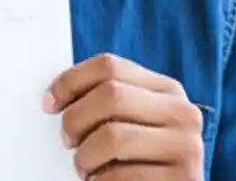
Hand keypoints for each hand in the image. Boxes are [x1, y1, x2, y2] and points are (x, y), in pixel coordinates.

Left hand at [45, 54, 203, 179]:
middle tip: (68, 141)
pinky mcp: (183, 179)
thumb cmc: (139, 161)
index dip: (70, 82)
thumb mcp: (129, 123)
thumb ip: (106, 103)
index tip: (49, 104)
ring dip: (86, 157)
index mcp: (166, 90)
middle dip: (76, 120)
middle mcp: (183, 113)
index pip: (109, 67)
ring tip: (87, 168)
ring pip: (113, 136)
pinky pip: (121, 175)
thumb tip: (55, 96)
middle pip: (111, 96)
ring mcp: (186, 146)